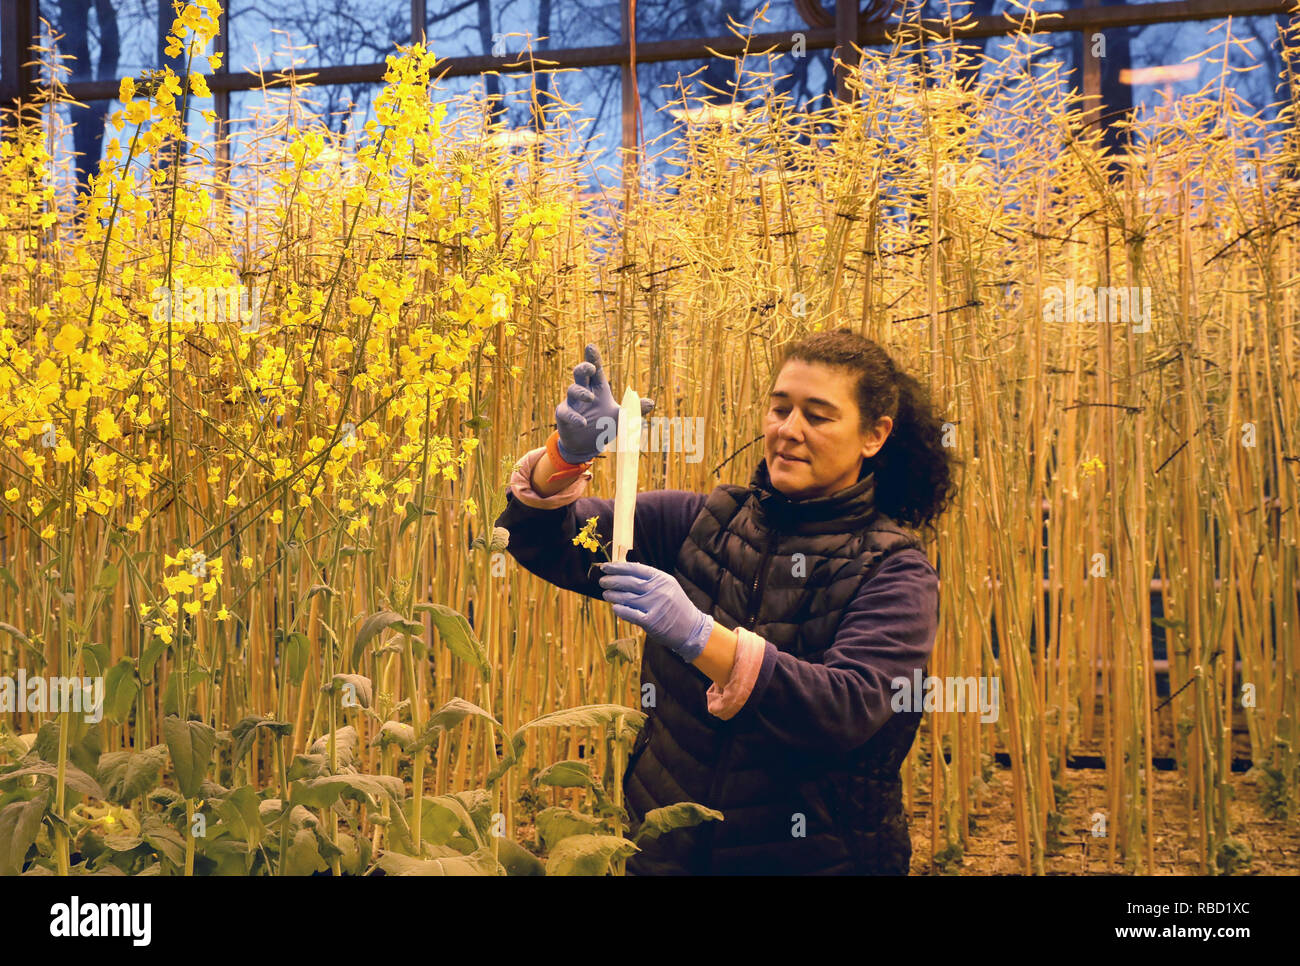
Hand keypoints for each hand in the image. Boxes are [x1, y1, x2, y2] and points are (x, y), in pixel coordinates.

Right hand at [554, 344, 654, 463]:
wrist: (587, 445)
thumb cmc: (603, 425)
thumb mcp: (621, 417)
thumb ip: (634, 409)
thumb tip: (652, 403)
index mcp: (598, 388)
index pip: (596, 370)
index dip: (593, 358)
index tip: (591, 347)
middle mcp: (584, 391)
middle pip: (581, 374)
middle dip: (584, 368)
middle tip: (590, 367)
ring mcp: (572, 403)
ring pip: (572, 390)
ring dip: (581, 392)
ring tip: (590, 397)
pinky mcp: (564, 415)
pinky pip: (566, 412)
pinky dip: (574, 417)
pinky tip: (582, 422)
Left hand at [598, 561, 712, 662]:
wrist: (691, 629)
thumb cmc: (676, 607)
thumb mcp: (668, 587)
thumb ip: (649, 579)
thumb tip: (625, 570)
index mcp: (662, 579)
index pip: (635, 568)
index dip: (618, 567)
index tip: (605, 567)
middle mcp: (658, 590)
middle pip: (629, 582)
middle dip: (612, 580)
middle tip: (602, 581)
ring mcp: (655, 605)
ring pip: (627, 598)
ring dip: (613, 595)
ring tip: (606, 594)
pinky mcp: (651, 621)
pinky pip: (630, 614)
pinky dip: (620, 610)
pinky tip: (614, 608)